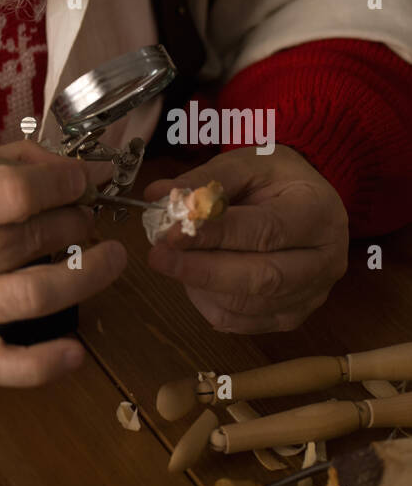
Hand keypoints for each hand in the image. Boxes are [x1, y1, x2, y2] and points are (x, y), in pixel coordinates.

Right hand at [0, 139, 126, 385]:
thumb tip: (55, 163)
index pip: (10, 193)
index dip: (60, 181)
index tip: (86, 175)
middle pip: (30, 237)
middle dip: (75, 217)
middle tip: (88, 209)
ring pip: (34, 295)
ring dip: (85, 272)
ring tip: (110, 256)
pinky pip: (5, 366)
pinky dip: (46, 364)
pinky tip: (78, 351)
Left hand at [143, 144, 348, 332]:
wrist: (305, 198)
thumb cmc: (275, 177)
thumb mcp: (246, 162)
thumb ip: (205, 180)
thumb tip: (158, 196)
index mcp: (319, 212)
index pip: (265, 230)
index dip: (215, 235)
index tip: (170, 233)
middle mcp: (326, 259)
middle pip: (263, 277)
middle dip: (203, 270)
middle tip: (158, 257)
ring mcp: (314, 293)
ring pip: (254, 305)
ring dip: (204, 288)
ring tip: (173, 263)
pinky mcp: (295, 314)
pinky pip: (249, 323)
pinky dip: (213, 307)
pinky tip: (194, 282)